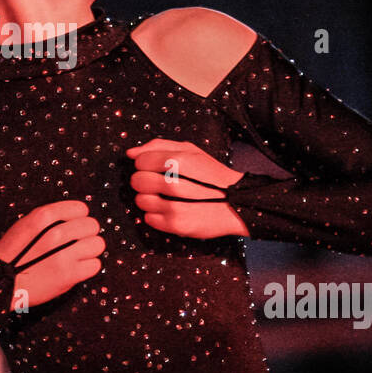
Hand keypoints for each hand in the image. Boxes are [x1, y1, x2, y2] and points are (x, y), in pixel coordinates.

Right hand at [0, 201, 104, 307]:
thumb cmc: (10, 256)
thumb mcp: (23, 226)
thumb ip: (47, 218)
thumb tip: (76, 215)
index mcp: (41, 217)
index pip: (80, 208)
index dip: (81, 217)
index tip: (77, 223)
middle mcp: (54, 234)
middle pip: (92, 225)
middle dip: (88, 233)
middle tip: (78, 242)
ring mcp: (62, 256)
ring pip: (97, 244)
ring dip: (91, 250)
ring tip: (78, 255)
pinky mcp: (68, 276)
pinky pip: (95, 265)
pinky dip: (89, 267)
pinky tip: (77, 268)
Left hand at [124, 138, 250, 238]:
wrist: (240, 202)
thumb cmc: (212, 175)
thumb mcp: (192, 151)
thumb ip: (159, 146)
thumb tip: (131, 153)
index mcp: (180, 161)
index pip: (141, 161)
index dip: (143, 164)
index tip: (153, 167)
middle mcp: (177, 184)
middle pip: (138, 181)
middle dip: (142, 181)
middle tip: (155, 183)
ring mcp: (177, 208)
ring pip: (140, 201)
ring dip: (147, 198)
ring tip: (163, 197)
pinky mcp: (178, 226)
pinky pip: (149, 219)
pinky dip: (154, 215)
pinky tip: (168, 210)